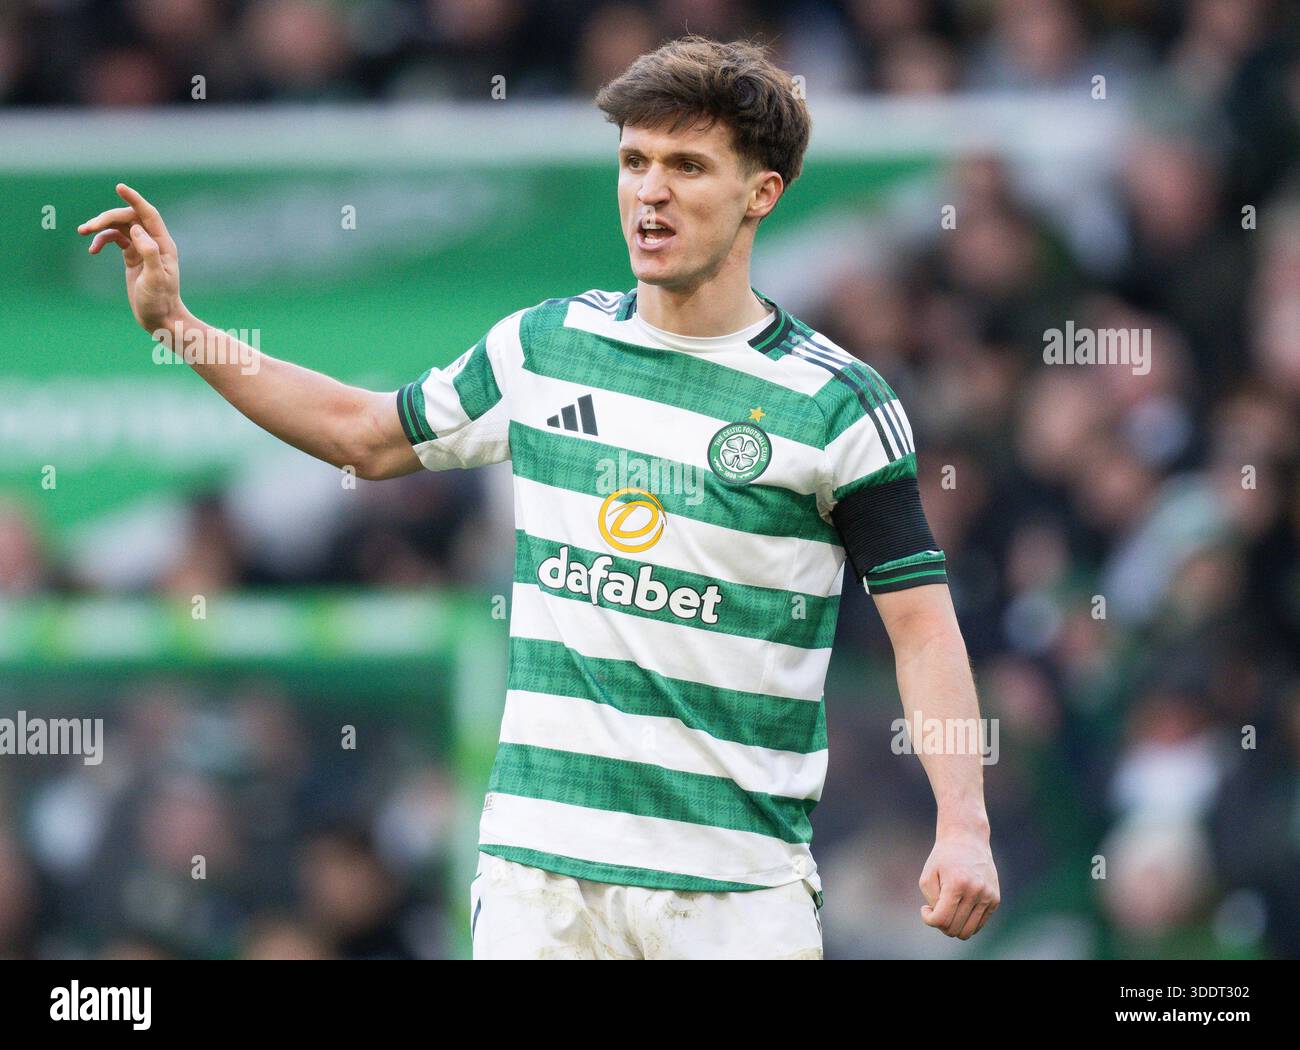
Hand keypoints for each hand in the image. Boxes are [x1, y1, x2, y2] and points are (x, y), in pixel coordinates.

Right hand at [78, 183, 186, 333]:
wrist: (159, 318)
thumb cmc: (159, 300)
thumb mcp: (155, 278)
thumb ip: (149, 251)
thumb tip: (135, 228)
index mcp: (163, 244)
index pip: (148, 214)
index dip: (134, 199)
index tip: (119, 187)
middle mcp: (154, 242)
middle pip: (128, 218)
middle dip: (107, 218)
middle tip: (87, 227)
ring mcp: (142, 248)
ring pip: (120, 227)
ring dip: (101, 227)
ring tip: (83, 232)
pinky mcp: (132, 256)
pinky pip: (115, 240)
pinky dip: (102, 240)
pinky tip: (92, 250)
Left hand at [918, 828, 999, 939]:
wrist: (968, 840)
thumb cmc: (943, 859)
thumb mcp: (927, 876)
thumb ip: (932, 902)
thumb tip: (942, 922)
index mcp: (957, 884)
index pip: (942, 920)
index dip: (929, 920)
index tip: (925, 908)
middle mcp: (976, 891)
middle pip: (955, 929)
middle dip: (941, 924)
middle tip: (936, 908)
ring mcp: (988, 896)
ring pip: (969, 931)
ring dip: (954, 927)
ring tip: (947, 910)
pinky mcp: (996, 900)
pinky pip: (979, 924)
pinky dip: (966, 922)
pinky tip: (959, 907)